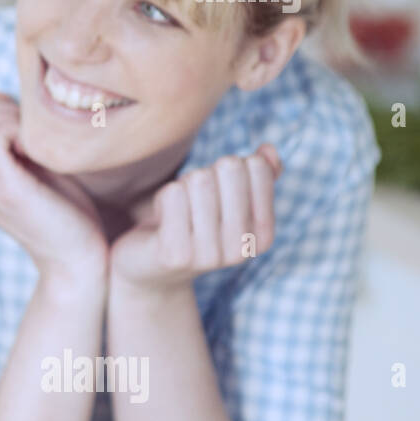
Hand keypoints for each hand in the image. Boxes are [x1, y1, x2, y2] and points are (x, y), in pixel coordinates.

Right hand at [0, 92, 107, 280]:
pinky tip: (41, 151)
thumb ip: (12, 136)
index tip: (30, 131)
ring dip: (11, 118)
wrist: (78, 262)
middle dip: (2, 109)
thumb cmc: (66, 212)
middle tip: (36, 135)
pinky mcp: (2, 188)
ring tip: (38, 144)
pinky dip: (18, 129)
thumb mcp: (34, 166)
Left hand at [109, 143, 281, 290]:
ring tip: (177, 213)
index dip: (229, 168)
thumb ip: (256, 176)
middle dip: (204, 173)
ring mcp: (209, 255)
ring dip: (182, 188)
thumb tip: (267, 150)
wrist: (152, 270)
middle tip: (192, 202)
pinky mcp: (175, 253)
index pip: (256, 166)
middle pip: (229, 168)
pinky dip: (163, 198)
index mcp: (263, 235)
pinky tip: (161, 222)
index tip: (217, 195)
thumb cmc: (193, 225)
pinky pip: (173, 194)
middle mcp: (242, 248)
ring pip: (199, 180)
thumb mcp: (228, 202)